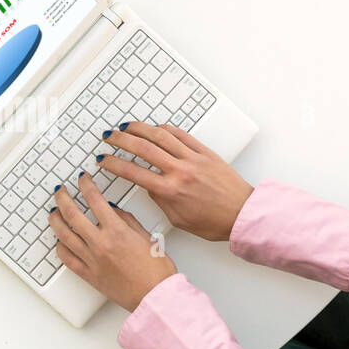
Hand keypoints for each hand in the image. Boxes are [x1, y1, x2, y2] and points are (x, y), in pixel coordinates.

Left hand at [49, 173, 176, 311]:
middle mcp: (101, 243)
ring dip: (55, 219)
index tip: (82, 178)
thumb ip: (128, 220)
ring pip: (63, 234)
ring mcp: (92, 259)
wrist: (156, 298)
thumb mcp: (147, 238)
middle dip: (62, 197)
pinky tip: (59, 240)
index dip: (86, 184)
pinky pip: (67, 258)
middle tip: (60, 190)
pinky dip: (60, 247)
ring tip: (54, 211)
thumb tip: (112, 208)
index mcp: (117, 231)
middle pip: (72, 213)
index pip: (94, 199)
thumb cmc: (157, 272)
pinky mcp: (88, 275)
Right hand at [99, 121, 254, 240]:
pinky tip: (155, 127)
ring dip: (139, 128)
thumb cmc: (215, 222)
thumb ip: (159, 200)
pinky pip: (182, 135)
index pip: (133, 172)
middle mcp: (180, 171)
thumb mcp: (179, 219)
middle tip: (108, 137)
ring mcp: (193, 159)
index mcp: (171, 190)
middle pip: (142, 148)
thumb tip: (147, 185)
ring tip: (126, 126)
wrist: (244, 215)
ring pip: (160, 136)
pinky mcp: (205, 153)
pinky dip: (165, 129)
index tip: (104, 159)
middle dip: (120, 140)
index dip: (114, 164)